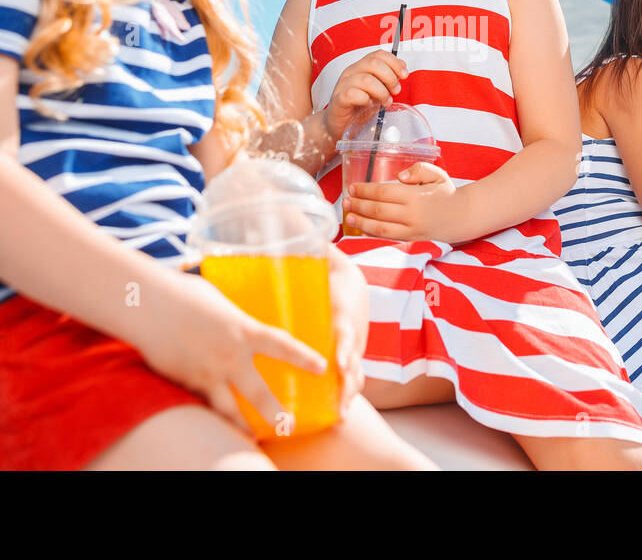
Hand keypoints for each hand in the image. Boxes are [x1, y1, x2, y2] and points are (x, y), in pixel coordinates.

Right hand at [135, 270, 328, 436]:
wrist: (147, 305)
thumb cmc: (186, 294)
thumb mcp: (222, 303)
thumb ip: (237, 320)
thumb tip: (246, 324)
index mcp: (242, 330)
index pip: (282, 346)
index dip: (303, 358)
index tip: (322, 367)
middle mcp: (228, 356)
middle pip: (258, 394)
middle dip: (276, 414)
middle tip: (290, 427)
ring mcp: (206, 373)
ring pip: (229, 410)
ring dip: (244, 427)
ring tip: (256, 439)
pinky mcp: (186, 382)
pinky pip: (204, 403)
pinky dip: (213, 413)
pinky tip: (220, 425)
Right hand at [324, 50, 408, 141]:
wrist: (339, 125)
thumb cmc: (358, 108)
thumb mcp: (377, 91)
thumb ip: (387, 80)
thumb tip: (401, 71)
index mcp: (361, 67)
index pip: (378, 55)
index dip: (394, 62)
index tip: (404, 74)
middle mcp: (351, 72)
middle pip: (373, 63)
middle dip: (390, 77)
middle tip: (395, 91)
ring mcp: (343, 85)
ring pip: (366, 79)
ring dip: (381, 92)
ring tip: (385, 102)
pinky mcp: (339, 99)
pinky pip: (353, 94)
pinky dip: (365, 99)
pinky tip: (369, 105)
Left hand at [325, 245, 368, 411]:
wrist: (355, 286)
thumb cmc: (333, 276)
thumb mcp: (327, 260)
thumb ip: (310, 248)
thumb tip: (287, 222)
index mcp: (346, 313)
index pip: (347, 332)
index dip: (346, 347)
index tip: (341, 362)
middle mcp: (353, 336)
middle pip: (353, 362)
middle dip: (349, 384)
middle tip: (343, 405)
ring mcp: (352, 350)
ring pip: (353, 376)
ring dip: (348, 397)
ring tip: (340, 419)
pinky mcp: (346, 360)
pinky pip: (347, 380)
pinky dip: (343, 398)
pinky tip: (335, 417)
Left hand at [342, 162, 459, 241]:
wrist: (462, 217)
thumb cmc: (446, 193)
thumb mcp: (437, 174)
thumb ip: (419, 169)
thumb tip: (400, 176)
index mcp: (416, 196)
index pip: (384, 192)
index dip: (365, 190)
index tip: (353, 188)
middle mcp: (412, 215)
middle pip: (378, 210)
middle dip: (359, 206)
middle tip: (345, 201)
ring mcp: (412, 230)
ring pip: (380, 228)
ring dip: (361, 222)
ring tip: (348, 216)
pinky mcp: (412, 240)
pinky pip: (388, 238)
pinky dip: (373, 234)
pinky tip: (361, 229)